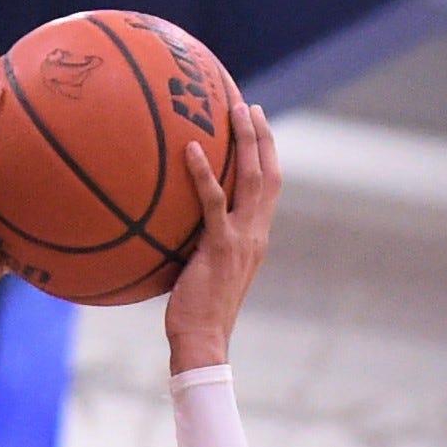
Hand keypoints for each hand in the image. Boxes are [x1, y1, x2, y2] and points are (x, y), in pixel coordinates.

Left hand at [165, 101, 280, 374]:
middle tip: (248, 105)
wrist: (202, 341)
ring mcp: (241, 240)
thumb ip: (201, 244)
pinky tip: (189, 149)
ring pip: (251, 179)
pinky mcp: (219, 247)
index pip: (269, 188)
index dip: (267, 154)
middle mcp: (256, 234)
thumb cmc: (195, 314)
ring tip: (232, 109)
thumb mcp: (205, 272)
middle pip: (268, 174)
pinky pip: (213, 202)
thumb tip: (177, 226)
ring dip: (245, 140)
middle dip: (262, 136)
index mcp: (256, 239)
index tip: (257, 126)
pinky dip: (204, 173)